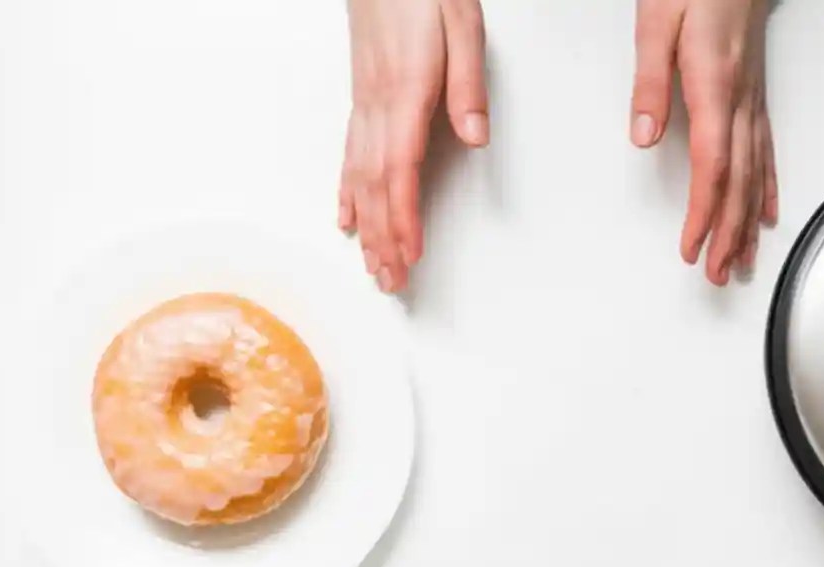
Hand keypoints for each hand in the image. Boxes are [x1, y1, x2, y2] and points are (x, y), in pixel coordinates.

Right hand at [339, 0, 488, 292]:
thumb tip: (476, 136)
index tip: (410, 252)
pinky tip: (347, 218)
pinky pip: (349, 155)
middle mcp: (377, 106)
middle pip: (376, 186)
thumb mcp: (461, 25)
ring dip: (367, 227)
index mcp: (405, 92)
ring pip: (359, 177)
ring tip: (373, 267)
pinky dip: (348, 192)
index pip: (401, 168)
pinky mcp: (362, 99)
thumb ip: (467, 85)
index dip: (403, 215)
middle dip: (382, 238)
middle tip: (390, 282)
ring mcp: (364, 105)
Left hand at [630, 0, 777, 286]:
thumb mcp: (656, 22)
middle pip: (737, 182)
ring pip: (755, 174)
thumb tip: (644, 133)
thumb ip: (650, 82)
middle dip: (727, 234)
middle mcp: (740, 100)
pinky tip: (766, 213)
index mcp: (714, 85)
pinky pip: (765, 153)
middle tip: (716, 273)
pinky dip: (766, 189)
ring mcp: (752, 101)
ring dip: (747, 222)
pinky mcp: (753, 97)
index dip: (703, 213)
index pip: (711, 166)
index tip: (692, 247)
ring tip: (740, 261)